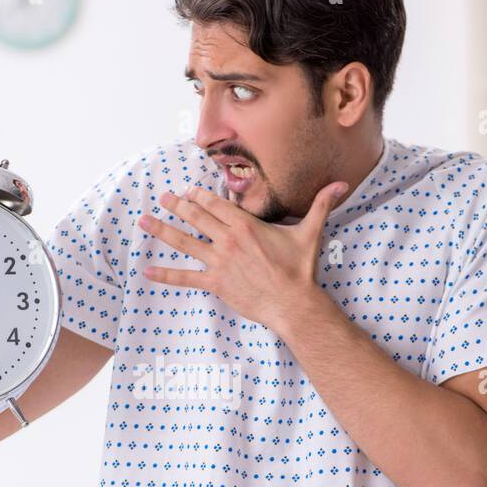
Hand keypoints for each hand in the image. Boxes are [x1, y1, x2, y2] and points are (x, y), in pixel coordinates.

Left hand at [138, 180, 348, 331]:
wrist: (293, 303)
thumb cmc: (300, 270)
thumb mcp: (310, 232)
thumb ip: (321, 205)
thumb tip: (342, 183)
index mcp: (246, 225)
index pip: (216, 204)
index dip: (199, 196)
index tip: (188, 191)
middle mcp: (228, 240)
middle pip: (195, 217)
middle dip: (176, 205)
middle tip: (162, 197)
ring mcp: (218, 261)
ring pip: (184, 242)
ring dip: (162, 230)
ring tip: (144, 220)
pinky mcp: (215, 283)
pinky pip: (185, 278)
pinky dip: (165, 275)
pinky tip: (147, 271)